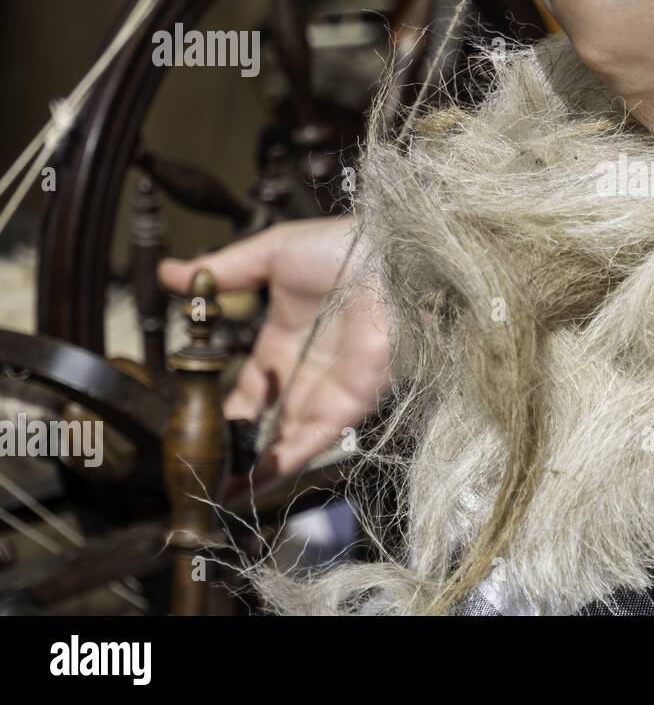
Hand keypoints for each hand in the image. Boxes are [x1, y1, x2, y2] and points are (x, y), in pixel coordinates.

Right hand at [159, 217, 389, 480]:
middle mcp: (308, 370)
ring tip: (216, 496)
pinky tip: (251, 485)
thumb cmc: (343, 248)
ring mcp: (330, 389)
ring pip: (287, 440)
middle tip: (199, 477)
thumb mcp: (273, 253)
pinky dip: (284, 465)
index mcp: (286, 338)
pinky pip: (313, 442)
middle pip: (266, 422)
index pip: (249, 385)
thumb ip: (225, 270)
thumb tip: (169, 272)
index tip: (192, 429)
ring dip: (254, 469)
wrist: (392, 259)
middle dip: (236, 451)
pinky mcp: (351, 403)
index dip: (222, 408)